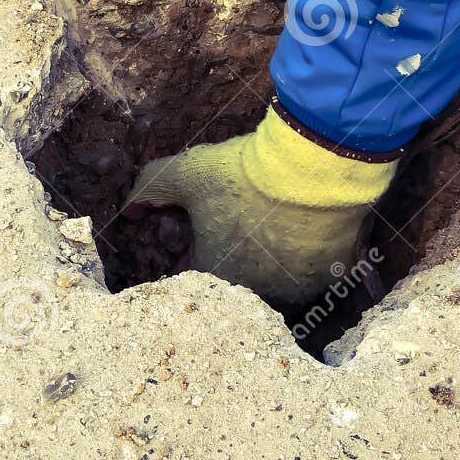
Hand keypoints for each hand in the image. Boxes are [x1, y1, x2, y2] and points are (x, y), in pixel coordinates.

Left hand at [126, 109, 397, 305]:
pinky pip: (315, 272)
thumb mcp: (187, 171)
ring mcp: (298, 288)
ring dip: (273, 262)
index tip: (205, 233)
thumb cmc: (245, 173)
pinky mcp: (331, 276)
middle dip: (237, 258)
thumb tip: (128, 209)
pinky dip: (309, 257)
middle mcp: (257, 294)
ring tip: (275, 227)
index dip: (196, 253)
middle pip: (240, 280)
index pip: (197, 274)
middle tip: (244, 226)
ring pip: (278, 279)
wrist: (314, 165)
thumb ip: (150, 187)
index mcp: (217, 277)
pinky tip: (305, 230)